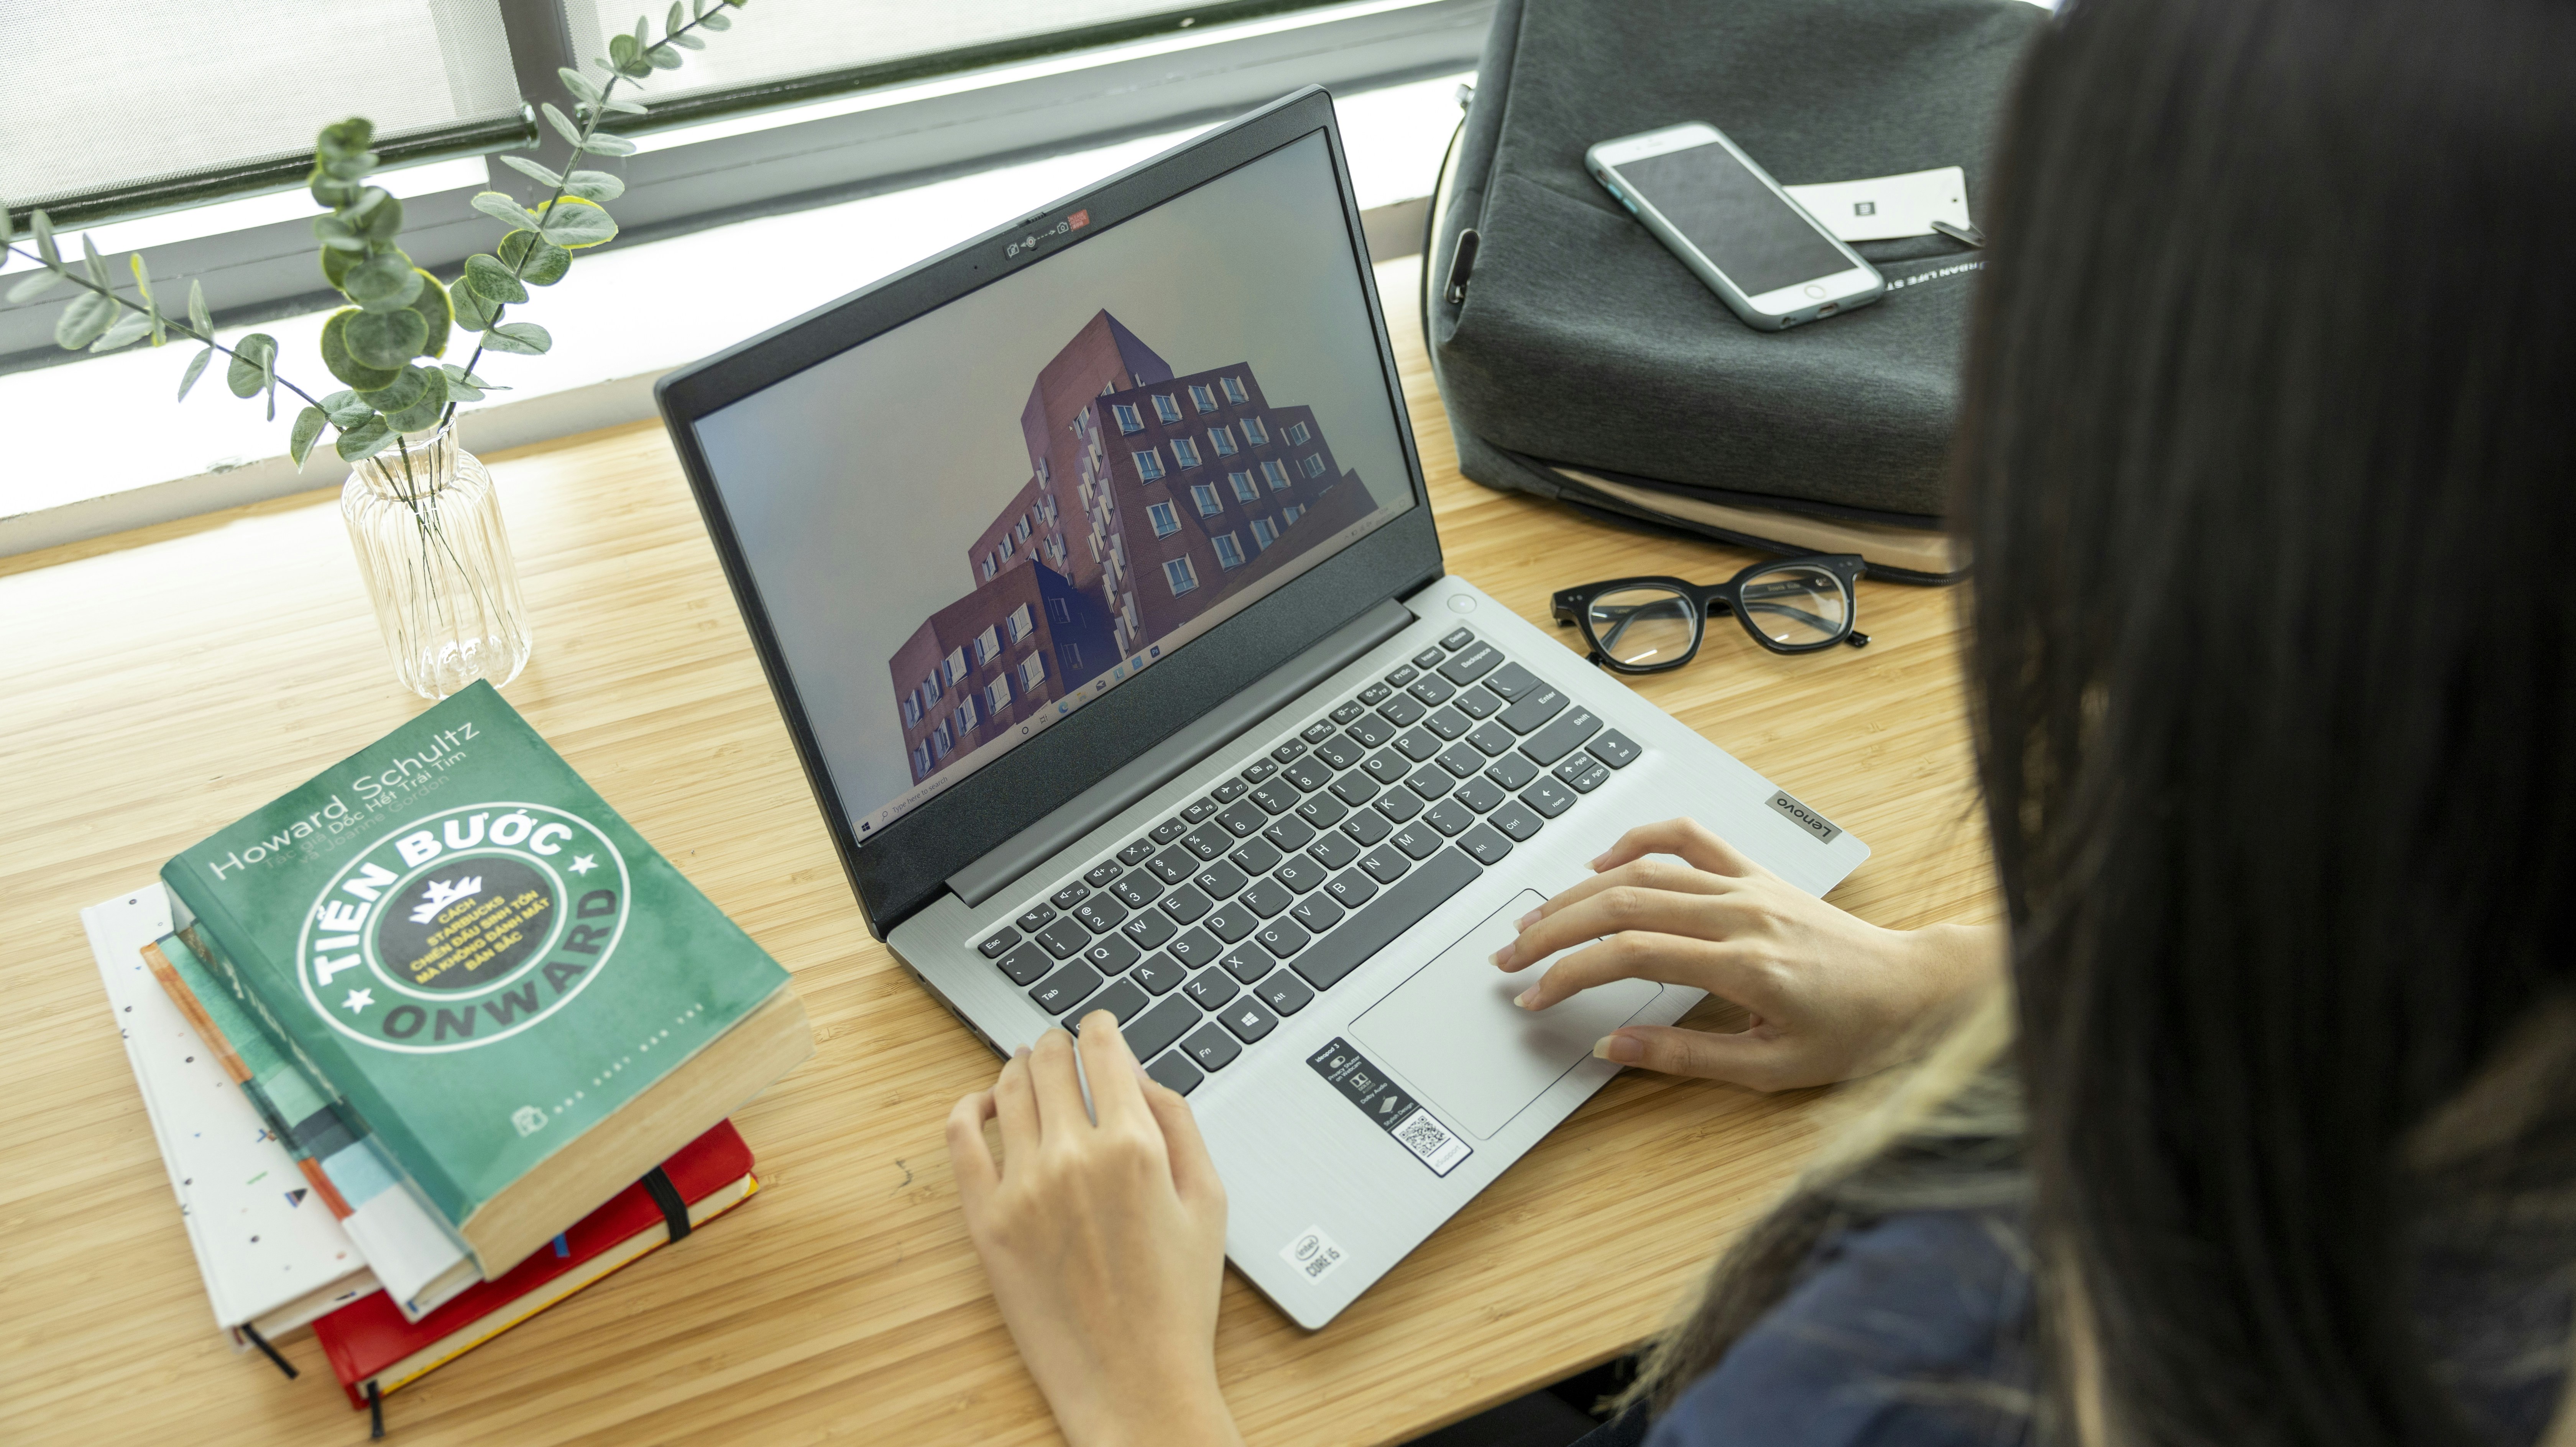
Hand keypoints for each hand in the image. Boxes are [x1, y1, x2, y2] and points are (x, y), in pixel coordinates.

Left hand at [947, 1017, 1240, 1446]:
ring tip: (1026, 1068)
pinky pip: (961, 1138)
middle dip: (1058, 1043)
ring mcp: (1023, 1187)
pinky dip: (970, 1108)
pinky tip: (983, 1106)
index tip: (1097, 1025)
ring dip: (1018, 1068)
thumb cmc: (1178, 1301)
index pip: (1105, 1052)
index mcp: (1135, 1146)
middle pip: (1051, 1061)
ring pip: (1008, 1090)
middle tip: (1062, 1047)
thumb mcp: (1208, 1201)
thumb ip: (1179, 1124)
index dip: (1100, 1026)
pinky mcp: (985, 1221)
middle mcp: (1074, 1156)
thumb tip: (1142, 1075)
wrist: (1134, 1382)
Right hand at [1491, 818, 1999, 1091]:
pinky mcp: (1757, 874)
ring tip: (1537, 920)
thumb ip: (1686, 1056)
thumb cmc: (1853, 1034)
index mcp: (1743, 965)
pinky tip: (1604, 862)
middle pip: (1622, 902)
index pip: (1631, 954)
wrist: (1915, 990)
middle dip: (1555, 929)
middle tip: (1511, 957)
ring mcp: (1749, 886)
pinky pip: (1689, 839)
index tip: (1534, 996)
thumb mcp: (1771, 1068)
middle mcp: (1741, 914)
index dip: (1571, 973)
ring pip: (1643, 870)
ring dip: (1579, 892)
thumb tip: (1613, 1046)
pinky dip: (1640, 840)